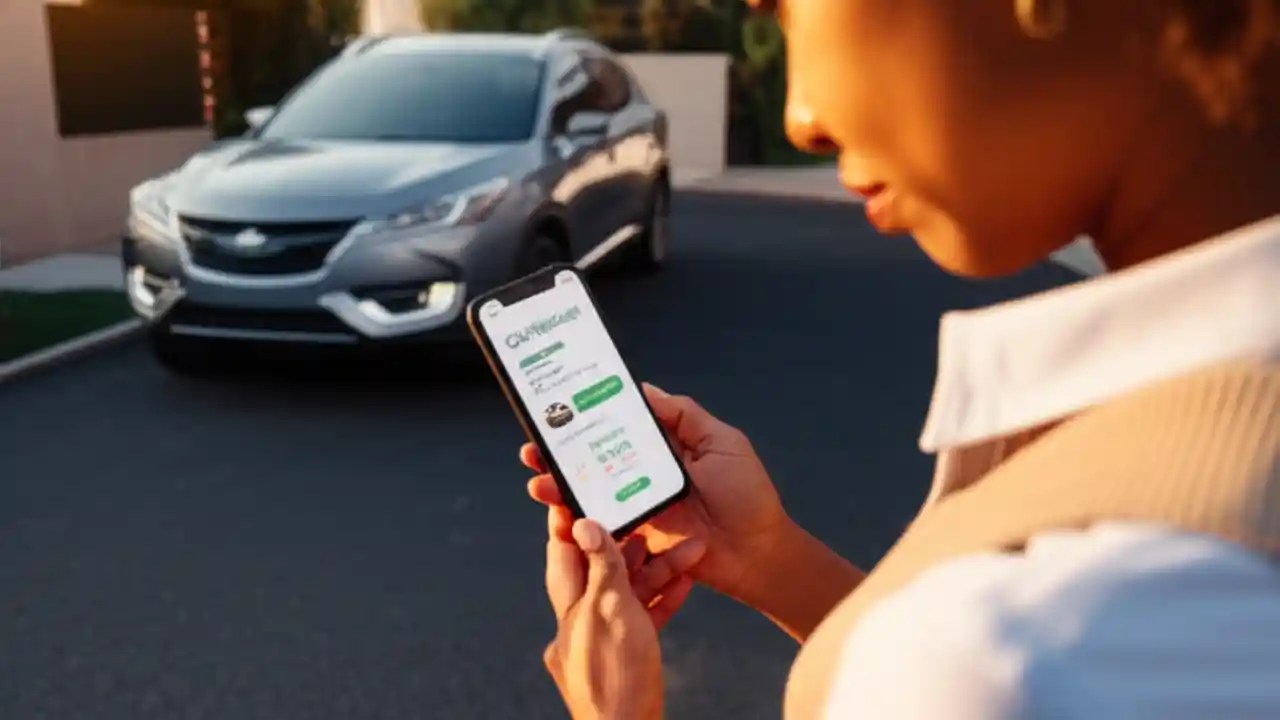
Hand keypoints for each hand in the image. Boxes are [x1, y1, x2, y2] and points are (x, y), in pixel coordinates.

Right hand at [525, 384, 790, 606]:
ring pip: (590, 492)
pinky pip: (601, 526)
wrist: (756, 553)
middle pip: (594, 459)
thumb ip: (683, 415)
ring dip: (560, 486)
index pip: (618, 428)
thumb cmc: (747, 495)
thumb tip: (644, 389)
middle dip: (560, 453)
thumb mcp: (721, 442)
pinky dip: (577, 519)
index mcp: (662, 448)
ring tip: (537, 479)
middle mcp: (643, 475)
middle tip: (533, 446)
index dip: (589, 418)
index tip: (559, 406)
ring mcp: (637, 507)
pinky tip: (557, 511)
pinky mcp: (635, 538)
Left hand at [544, 515, 671, 719]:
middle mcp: (581, 618)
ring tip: (690, 550)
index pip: (565, 549)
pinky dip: (662, 599)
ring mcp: (604, 637)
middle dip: (634, 543)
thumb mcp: (610, 610)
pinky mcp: (627, 655)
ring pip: (630, 592)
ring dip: (658, 569)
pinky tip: (685, 583)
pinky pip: (644, 617)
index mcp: (569, 604)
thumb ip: (601, 566)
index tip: (587, 491)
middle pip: (604, 568)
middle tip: (658, 518)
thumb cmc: (615, 678)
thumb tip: (583, 523)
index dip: (575, 518)